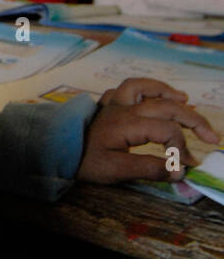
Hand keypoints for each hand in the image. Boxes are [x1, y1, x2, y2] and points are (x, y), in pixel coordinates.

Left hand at [78, 78, 219, 182]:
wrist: (50, 149)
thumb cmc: (82, 161)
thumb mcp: (115, 171)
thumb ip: (149, 169)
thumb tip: (180, 171)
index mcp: (128, 124)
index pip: (168, 130)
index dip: (182, 149)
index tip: (185, 168)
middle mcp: (123, 108)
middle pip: (166, 105)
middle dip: (192, 119)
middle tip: (211, 136)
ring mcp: (113, 103)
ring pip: (144, 87)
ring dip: (167, 92)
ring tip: (186, 101)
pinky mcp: (105, 104)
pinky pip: (127, 88)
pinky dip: (145, 88)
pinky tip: (154, 96)